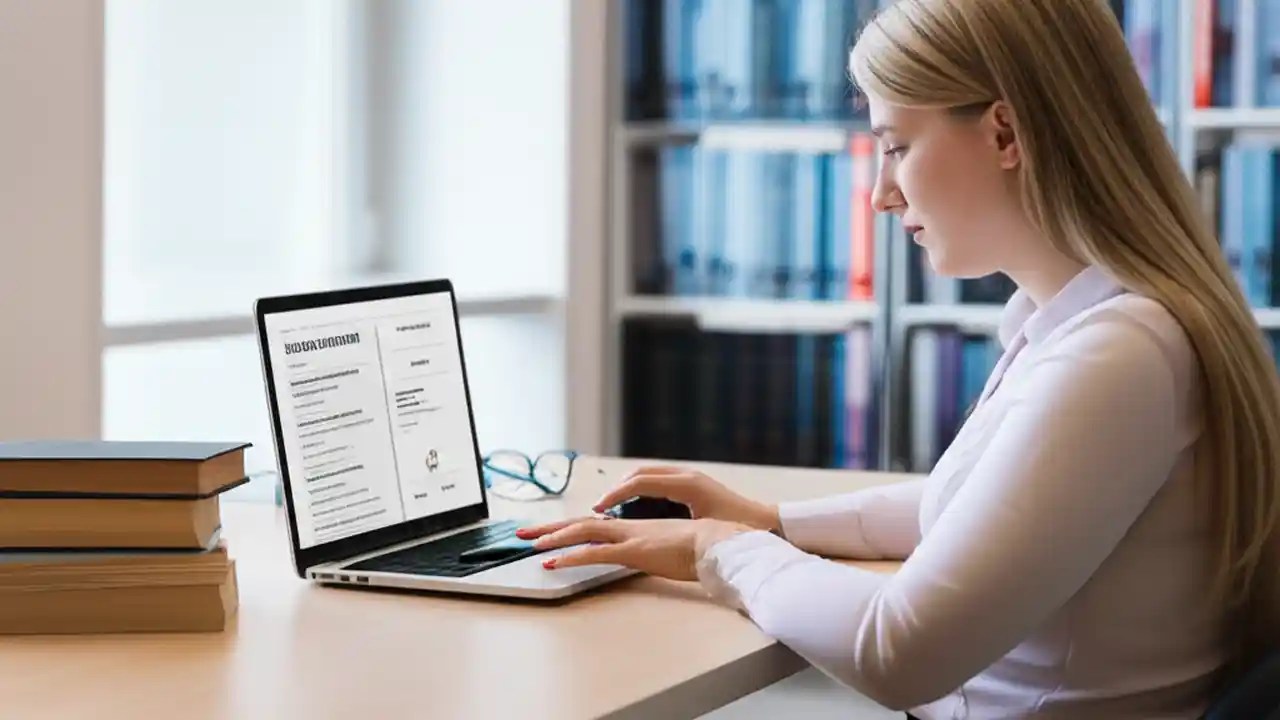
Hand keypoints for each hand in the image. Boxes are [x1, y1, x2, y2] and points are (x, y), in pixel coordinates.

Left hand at [515, 516, 752, 580]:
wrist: (722, 543)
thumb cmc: (707, 548)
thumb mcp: (677, 551)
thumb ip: (661, 553)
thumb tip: (658, 559)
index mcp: (639, 527)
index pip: (598, 524)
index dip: (574, 527)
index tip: (555, 532)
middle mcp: (630, 527)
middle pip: (582, 523)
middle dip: (551, 528)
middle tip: (525, 532)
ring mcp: (630, 537)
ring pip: (583, 532)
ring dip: (554, 537)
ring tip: (530, 544)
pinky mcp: (633, 551)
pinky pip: (594, 553)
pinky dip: (570, 556)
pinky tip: (553, 562)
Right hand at [592, 466, 780, 532]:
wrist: (766, 524)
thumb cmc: (739, 529)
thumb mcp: (706, 530)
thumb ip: (678, 530)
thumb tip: (649, 534)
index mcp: (687, 484)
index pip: (641, 482)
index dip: (616, 494)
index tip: (600, 508)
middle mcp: (686, 476)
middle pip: (640, 473)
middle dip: (617, 488)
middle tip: (600, 506)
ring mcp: (689, 478)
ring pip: (648, 475)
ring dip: (627, 488)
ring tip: (611, 507)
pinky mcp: (691, 486)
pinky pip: (658, 482)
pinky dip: (641, 491)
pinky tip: (634, 507)